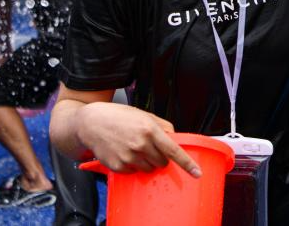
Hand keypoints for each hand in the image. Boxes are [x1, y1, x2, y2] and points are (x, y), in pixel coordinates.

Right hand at [77, 102, 201, 176]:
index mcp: (150, 130)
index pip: (173, 150)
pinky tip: (125, 153)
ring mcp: (129, 157)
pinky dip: (133, 165)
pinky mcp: (118, 166)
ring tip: (135, 148)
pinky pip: (134, 172)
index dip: (187, 163)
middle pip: (162, 162)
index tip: (197, 172)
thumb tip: (175, 138)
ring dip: (147, 162)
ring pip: (149, 169)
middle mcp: (141, 145)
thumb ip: (163, 126)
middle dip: (160, 157)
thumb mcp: (144, 115)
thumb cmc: (118, 117)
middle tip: (149, 147)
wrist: (91, 123)